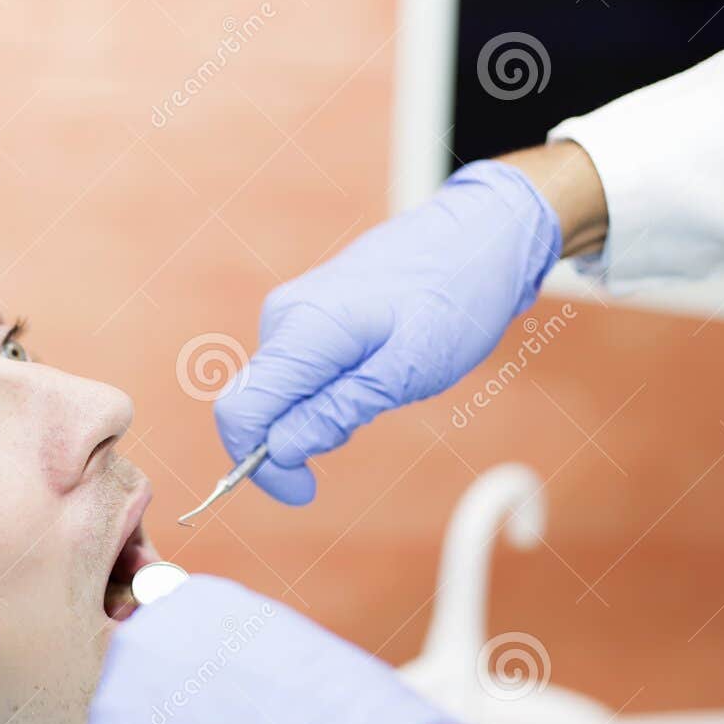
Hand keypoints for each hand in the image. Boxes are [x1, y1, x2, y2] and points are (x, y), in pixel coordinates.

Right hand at [215, 159, 562, 504]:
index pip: (241, 413)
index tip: (304, 491)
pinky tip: (376, 370)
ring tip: (383, 386)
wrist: (483, 231)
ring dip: (316, 413)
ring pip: (279, 391)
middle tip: (364, 425)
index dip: (258, 465)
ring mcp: (294, 310)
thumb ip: (339, 410)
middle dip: (294, 439)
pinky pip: (297, 370)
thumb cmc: (456, 295)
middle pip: (256, 405)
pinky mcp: (309, 310)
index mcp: (303, 330)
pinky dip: (325, 390)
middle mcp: (284, 317)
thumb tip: (281, 449)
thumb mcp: (409, 369)